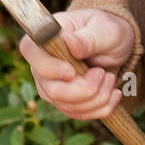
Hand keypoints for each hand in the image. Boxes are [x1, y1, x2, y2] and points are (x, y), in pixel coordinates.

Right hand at [18, 8, 133, 119]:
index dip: (49, 67)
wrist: (115, 47)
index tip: (72, 72)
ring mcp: (49, 84)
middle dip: (85, 88)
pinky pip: (78, 113)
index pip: (29, 51)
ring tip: (110, 78)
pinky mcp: (62, 101)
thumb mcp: (106, 30)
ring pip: (67, 105)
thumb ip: (88, 38)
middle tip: (103, 73)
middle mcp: (41, 63)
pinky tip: (113, 93)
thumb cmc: (107, 31)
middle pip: (52, 89)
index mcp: (46, 36)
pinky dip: (101, 107)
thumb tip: (69, 42)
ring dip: (98, 97)